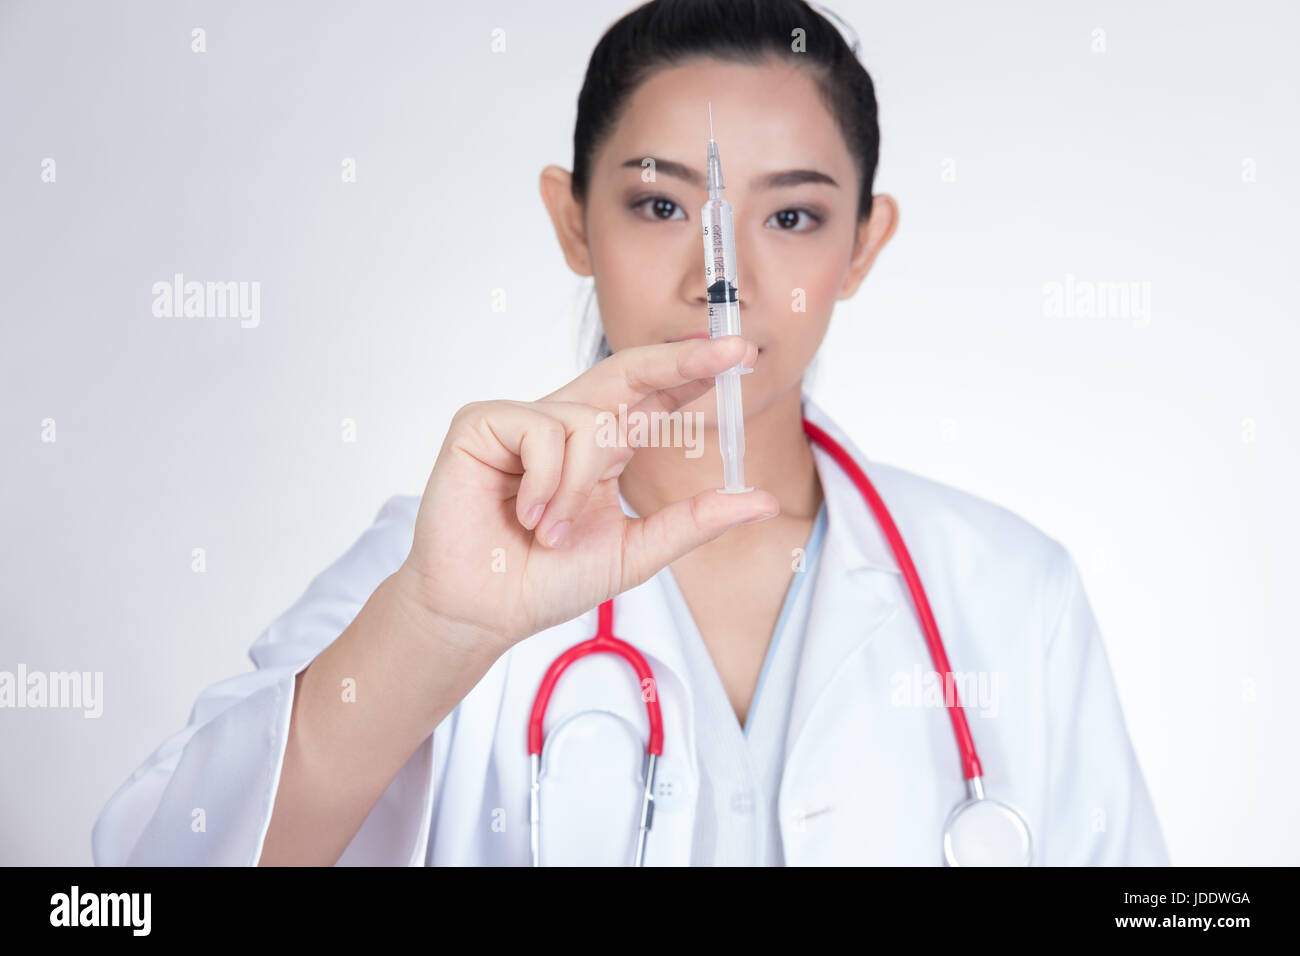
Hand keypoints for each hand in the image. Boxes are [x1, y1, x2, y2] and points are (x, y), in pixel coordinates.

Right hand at [400, 335, 778, 653]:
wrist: (485, 611)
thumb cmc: (547, 581)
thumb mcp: (637, 550)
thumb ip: (695, 521)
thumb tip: (763, 500)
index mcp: (603, 449)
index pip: (656, 397)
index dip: (695, 373)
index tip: (745, 355)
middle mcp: (567, 424)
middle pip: (629, 370)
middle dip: (681, 357)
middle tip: (732, 350)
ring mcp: (524, 420)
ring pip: (588, 422)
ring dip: (579, 489)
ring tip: (552, 533)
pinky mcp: (483, 422)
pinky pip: (542, 429)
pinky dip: (546, 482)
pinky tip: (526, 515)